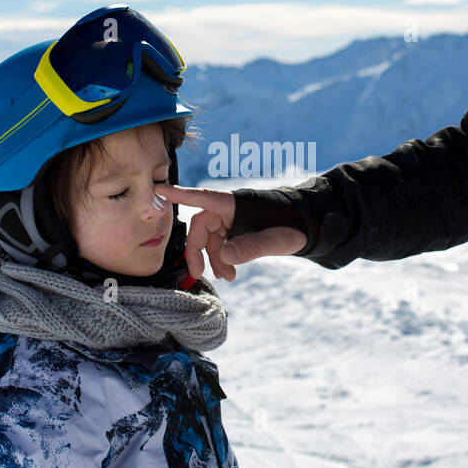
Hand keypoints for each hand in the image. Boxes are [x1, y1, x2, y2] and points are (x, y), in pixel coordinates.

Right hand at [153, 183, 306, 281]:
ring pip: (209, 241)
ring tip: (229, 277)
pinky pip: (220, 246)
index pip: (201, 197)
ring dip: (214, 260)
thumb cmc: (294, 227)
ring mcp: (230, 221)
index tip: (158, 190)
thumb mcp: (276, 240)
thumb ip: (251, 247)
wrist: (309, 230)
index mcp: (233, 203)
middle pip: (200, 227)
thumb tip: (225, 256)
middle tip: (199, 274)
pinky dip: (222, 260)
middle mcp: (228, 210)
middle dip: (198, 251)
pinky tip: (230, 273)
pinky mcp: (235, 232)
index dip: (179, 195)